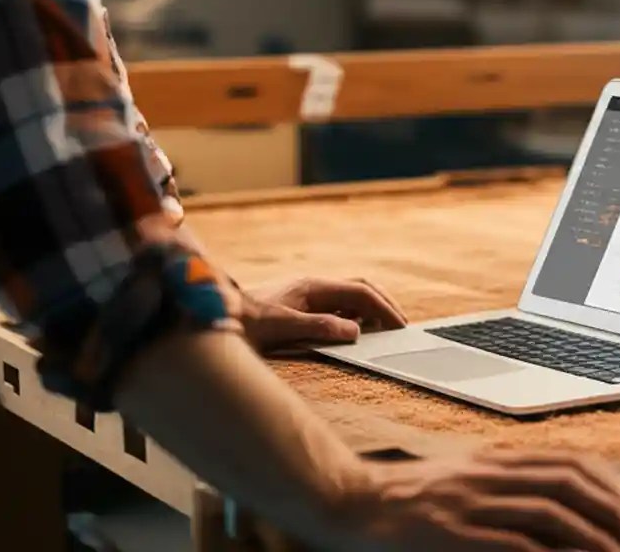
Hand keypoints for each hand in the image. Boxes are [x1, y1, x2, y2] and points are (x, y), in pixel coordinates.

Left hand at [241, 277, 407, 350]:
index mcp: (313, 286)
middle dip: (384, 305)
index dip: (384, 308)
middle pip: (360, 289)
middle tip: (400, 326)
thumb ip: (320, 326)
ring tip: (384, 331)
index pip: (360, 291)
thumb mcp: (283, 325)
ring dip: (371, 312)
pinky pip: (338, 309)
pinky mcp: (303, 308)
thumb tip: (355, 330)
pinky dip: (355, 318)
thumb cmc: (246, 320)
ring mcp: (309, 297)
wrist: (218, 316)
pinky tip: (357, 333)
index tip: (399, 325)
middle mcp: (314, 287)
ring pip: (350, 298)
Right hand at [338, 451, 619, 551]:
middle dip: (606, 509)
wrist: (349, 503)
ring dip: (588, 535)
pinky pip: (510, 543)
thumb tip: (545, 501)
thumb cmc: (403, 499)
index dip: (601, 485)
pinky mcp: (451, 534)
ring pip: (545, 512)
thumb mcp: (457, 478)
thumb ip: (497, 484)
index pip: (561, 461)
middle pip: (563, 483)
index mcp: (488, 461)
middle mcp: (484, 476)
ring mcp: (468, 504)